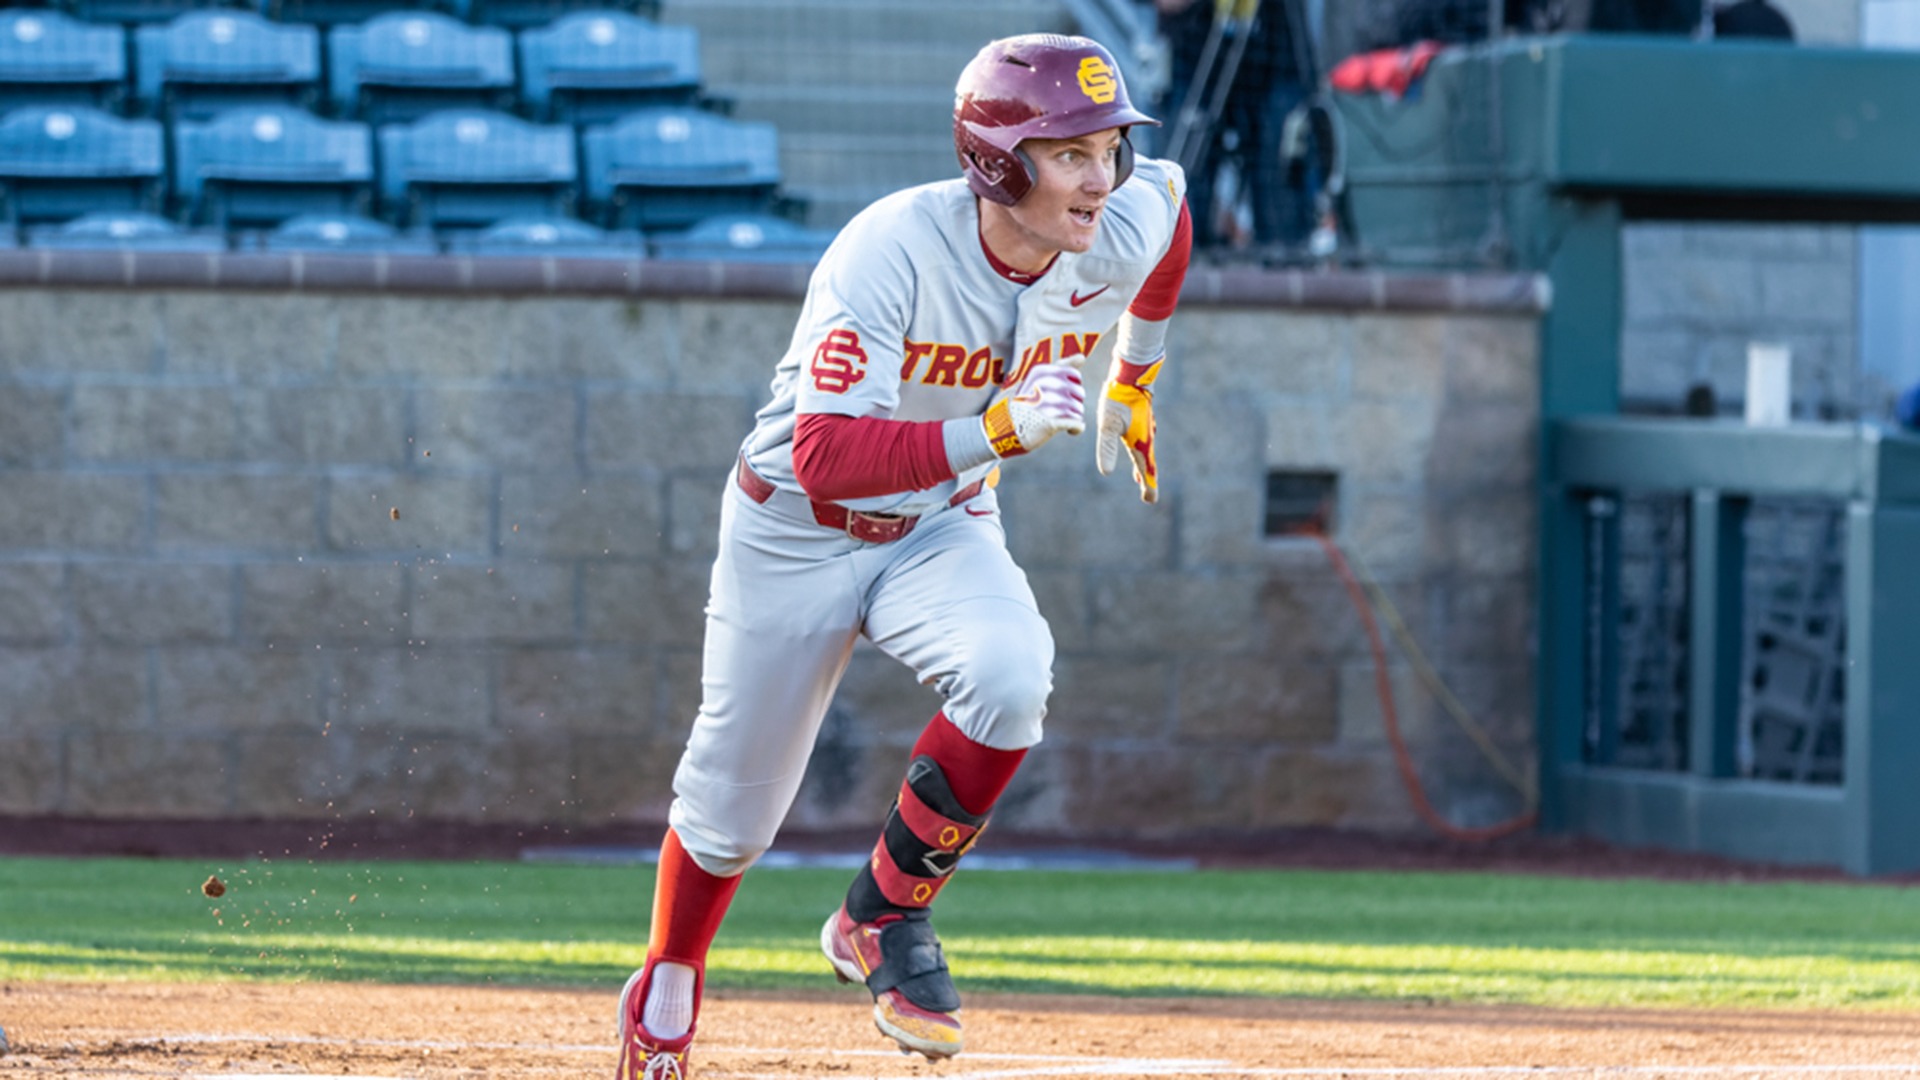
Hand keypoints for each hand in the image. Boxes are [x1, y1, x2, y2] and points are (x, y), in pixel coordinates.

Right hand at [982, 363, 1084, 457]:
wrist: (1002, 431)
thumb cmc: (1023, 404)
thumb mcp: (1036, 380)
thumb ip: (1060, 367)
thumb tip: (1082, 356)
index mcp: (1040, 373)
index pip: (1074, 375)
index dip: (1074, 386)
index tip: (1064, 394)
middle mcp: (1044, 386)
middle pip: (1078, 393)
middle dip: (1076, 402)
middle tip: (1064, 410)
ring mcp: (1047, 405)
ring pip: (1078, 409)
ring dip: (1075, 416)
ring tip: (1065, 420)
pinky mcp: (1051, 423)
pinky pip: (1076, 423)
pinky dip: (1077, 428)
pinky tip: (1071, 430)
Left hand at [1096, 358, 1161, 502]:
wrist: (1131, 375)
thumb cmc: (1117, 400)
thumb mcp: (1107, 425)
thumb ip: (1107, 449)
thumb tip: (1106, 472)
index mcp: (1140, 443)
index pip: (1146, 470)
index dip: (1148, 486)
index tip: (1150, 500)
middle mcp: (1146, 438)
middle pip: (1148, 464)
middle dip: (1147, 479)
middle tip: (1148, 495)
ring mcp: (1146, 428)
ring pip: (1146, 452)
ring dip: (1144, 467)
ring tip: (1140, 478)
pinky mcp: (1142, 419)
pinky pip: (1144, 441)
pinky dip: (1141, 452)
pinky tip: (1137, 449)